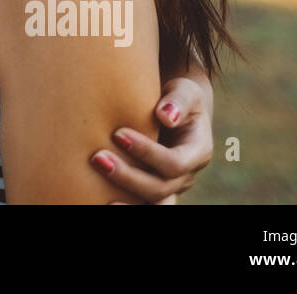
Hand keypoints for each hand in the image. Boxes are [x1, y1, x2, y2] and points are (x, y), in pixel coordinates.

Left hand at [90, 75, 212, 203]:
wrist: (175, 110)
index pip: (174, 162)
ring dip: (128, 203)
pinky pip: (141, 204)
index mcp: (198, 151)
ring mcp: (170, 186)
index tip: (117, 133)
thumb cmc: (177, 96)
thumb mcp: (185, 90)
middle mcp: (186, 175)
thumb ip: (178, 100)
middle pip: (161, 188)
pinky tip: (102, 202)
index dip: (147, 152)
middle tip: (98, 158)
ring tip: (103, 200)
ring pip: (154, 204)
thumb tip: (165, 115)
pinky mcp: (152, 190)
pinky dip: (125, 205)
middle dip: (129, 177)